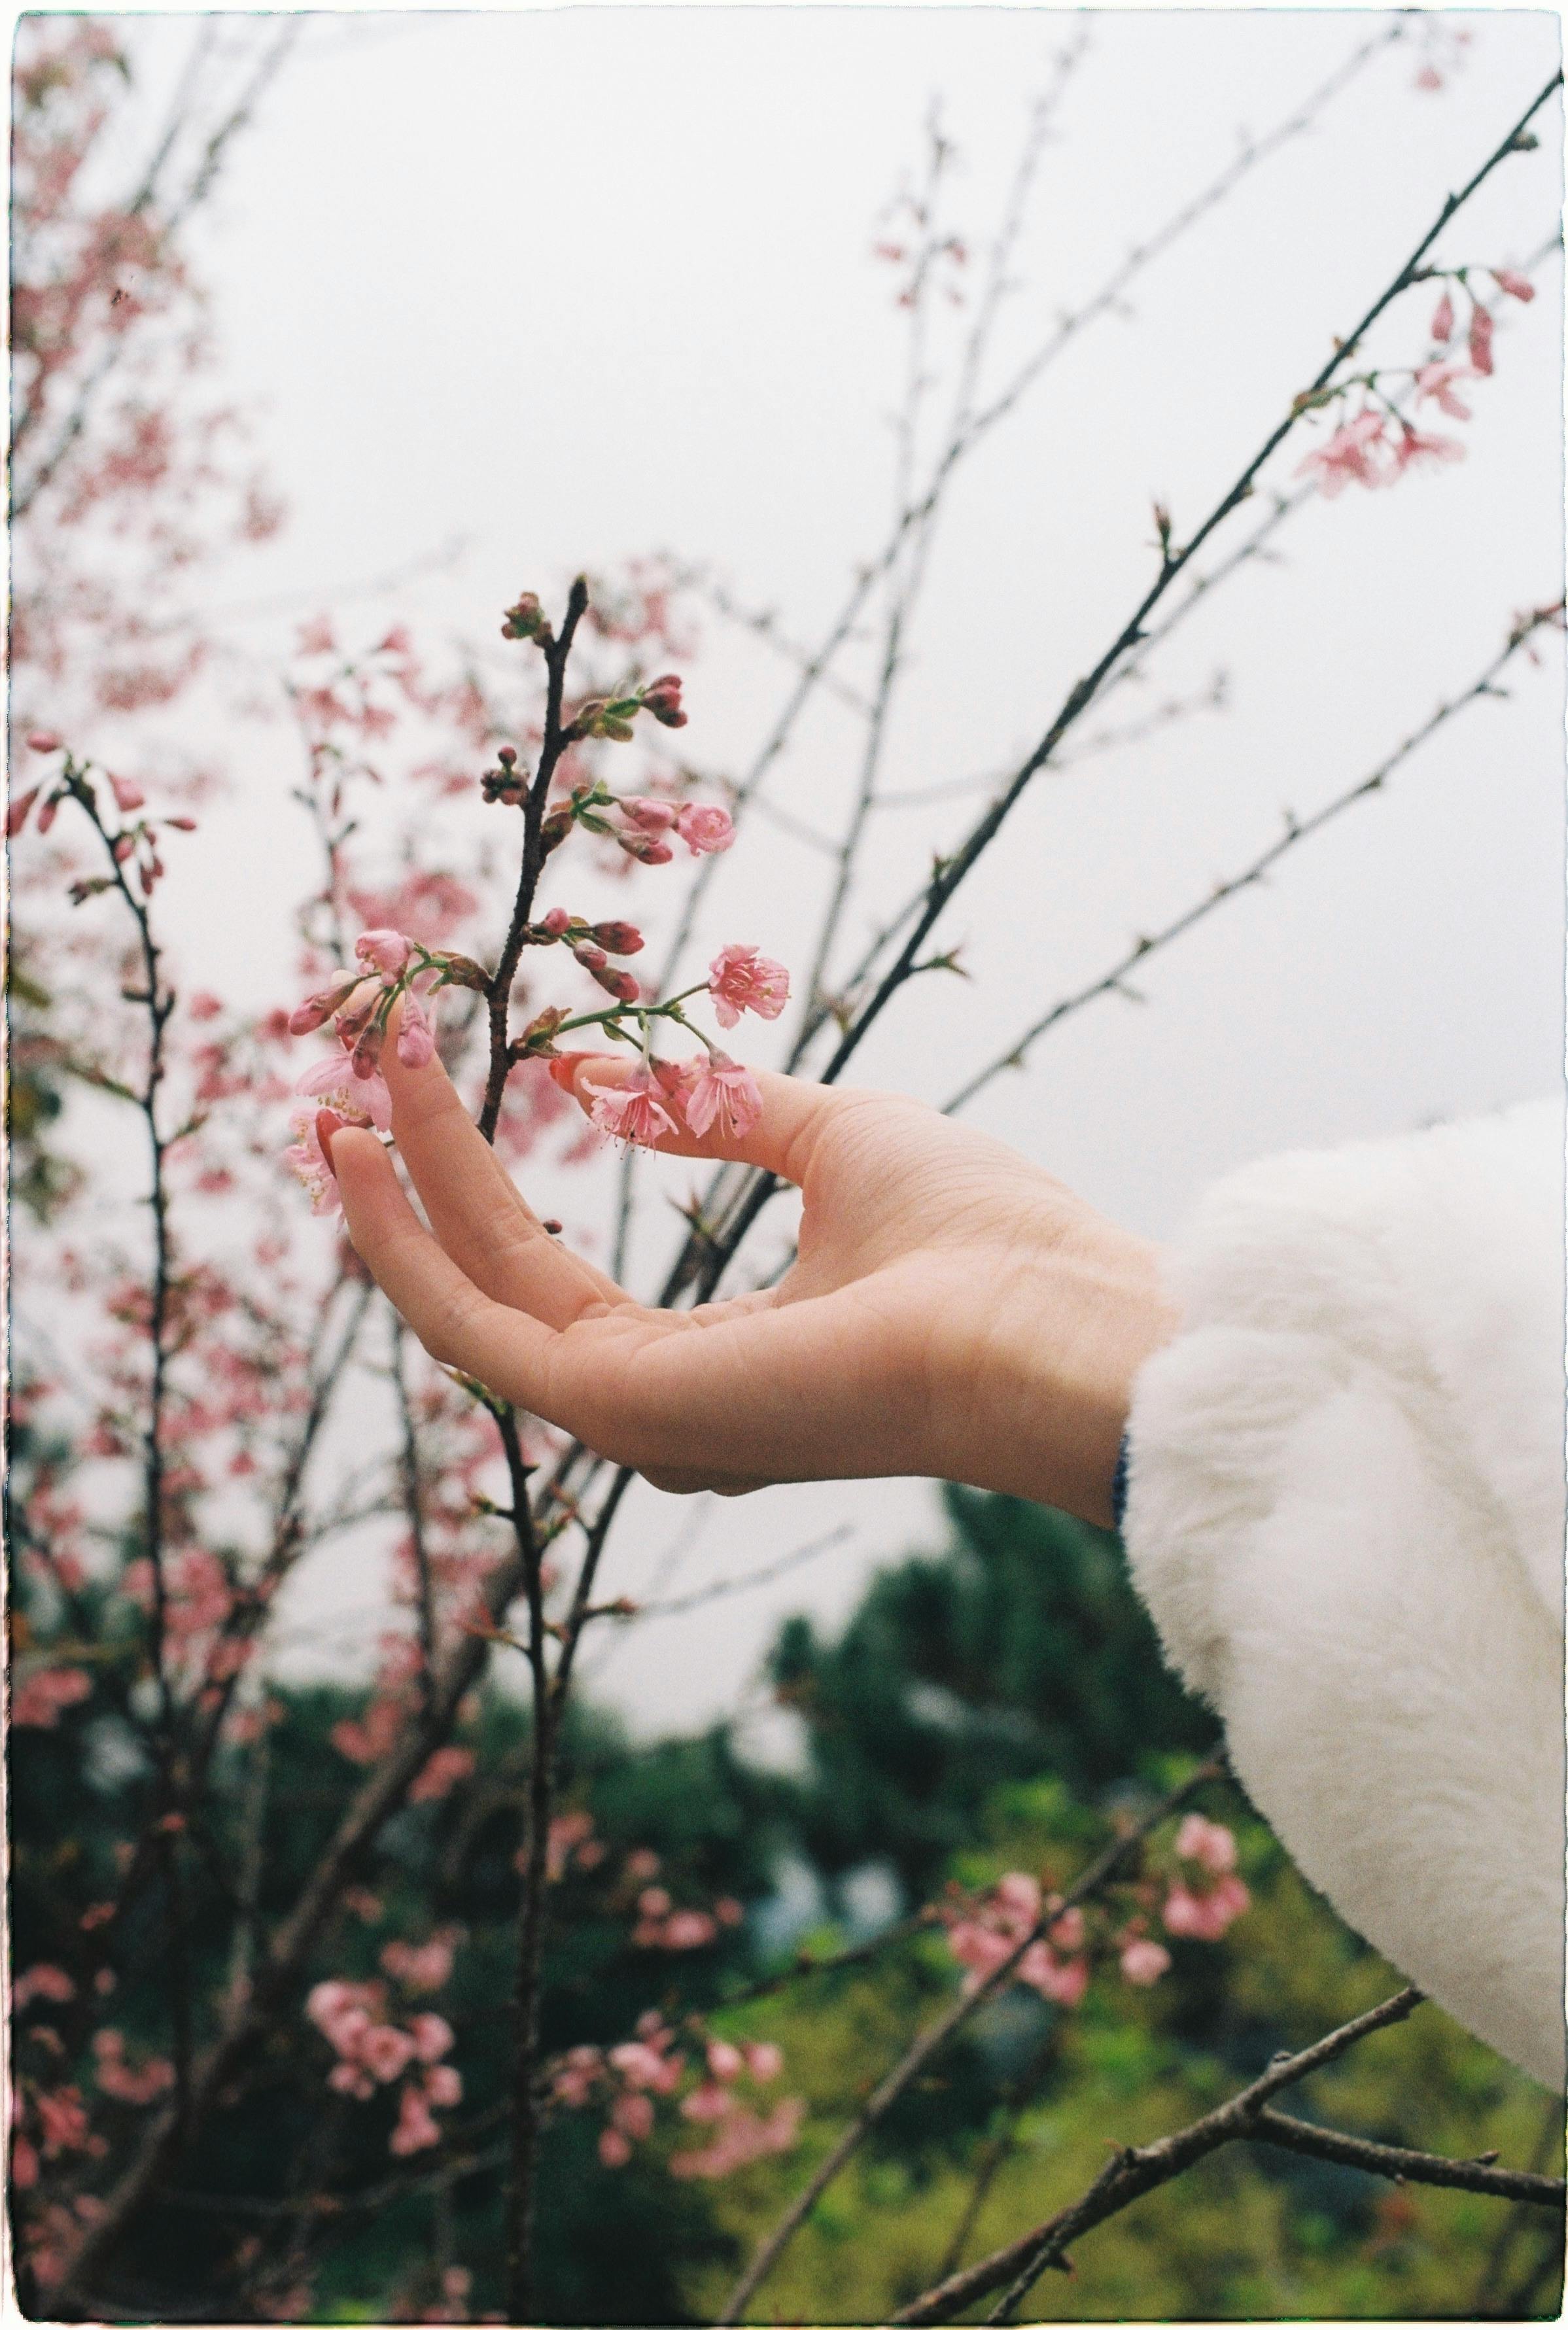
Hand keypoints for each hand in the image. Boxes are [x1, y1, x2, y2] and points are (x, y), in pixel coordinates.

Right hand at [329, 1043, 1175, 1524]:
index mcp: (711, 1359)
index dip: (484, 1188)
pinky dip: (408, 1244)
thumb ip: (716, 1115)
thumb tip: (601, 1089)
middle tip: (369, 1076)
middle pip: (503, 1284)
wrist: (1047, 1319)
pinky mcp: (624, 1408)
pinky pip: (478, 1325)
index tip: (440, 1090)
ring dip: (401, 1200)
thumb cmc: (976, 1236)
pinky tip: (366, 1162)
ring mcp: (636, 1418)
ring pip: (474, 1302)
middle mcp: (659, 1405)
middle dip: (427, 1182)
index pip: (558, 1279)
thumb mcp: (831, 1137)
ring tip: (343, 1102)